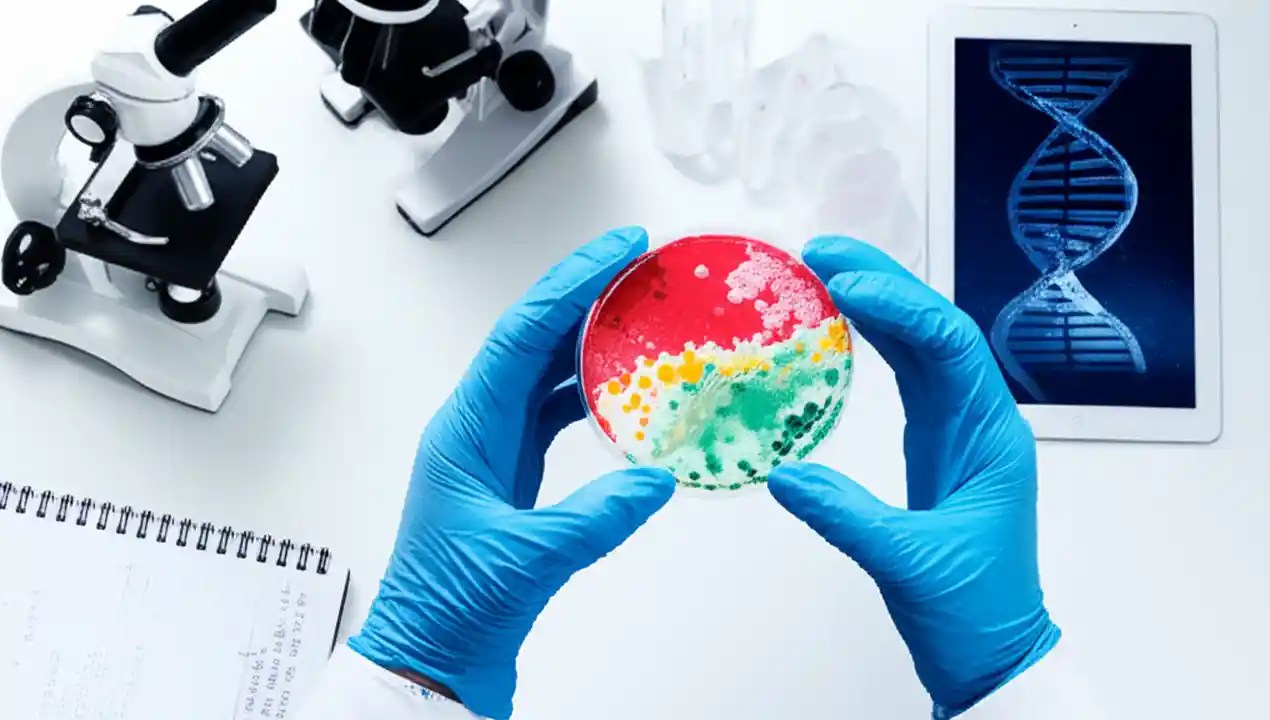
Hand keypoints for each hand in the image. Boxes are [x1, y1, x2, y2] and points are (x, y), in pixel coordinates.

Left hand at [348, 227, 675, 719]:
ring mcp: (493, 448)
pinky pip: (552, 412)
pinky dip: (589, 392)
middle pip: (533, 339)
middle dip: (586, 294)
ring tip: (638, 311)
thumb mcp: (527, 560)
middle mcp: (476, 428)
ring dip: (589, 339)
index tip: (616, 253)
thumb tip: (655, 477)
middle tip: (638, 265)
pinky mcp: (511, 473)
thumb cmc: (448, 609)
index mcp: (465, 431)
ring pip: (543, 371)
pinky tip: (621, 387)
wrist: (430, 658)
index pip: (521, 335)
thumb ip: (597, 519)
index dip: (572, 284)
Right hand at [768, 236, 1059, 716]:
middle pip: (935, 329)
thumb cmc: (975, 613)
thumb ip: (847, 517)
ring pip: (920, 347)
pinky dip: (873, 345)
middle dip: (883, 283)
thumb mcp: (909, 566)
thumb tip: (785, 473)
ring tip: (824, 272)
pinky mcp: (933, 445)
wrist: (993, 653)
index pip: (951, 345)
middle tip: (822, 252)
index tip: (846, 281)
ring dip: (876, 305)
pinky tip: (840, 326)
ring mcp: (956, 430)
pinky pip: (906, 377)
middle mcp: (978, 421)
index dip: (900, 304)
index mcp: (991, 437)